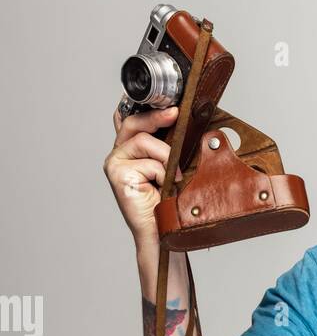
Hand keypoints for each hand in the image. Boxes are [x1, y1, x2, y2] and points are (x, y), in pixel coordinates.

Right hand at [102, 104, 183, 246]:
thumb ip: (168, 146)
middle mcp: (119, 154)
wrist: (161, 232)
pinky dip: (161, 173)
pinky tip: (162, 187)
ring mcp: (115, 163)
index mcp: (130, 150)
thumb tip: (182, 123)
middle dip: (157, 117)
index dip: (146, 108)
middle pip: (134, 122)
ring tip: (173, 176)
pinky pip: (148, 162)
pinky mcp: (117, 174)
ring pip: (144, 140)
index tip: (168, 103)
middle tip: (175, 114)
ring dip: (165, 156)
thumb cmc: (167, 202)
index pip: (131, 119)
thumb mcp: (171, 167)